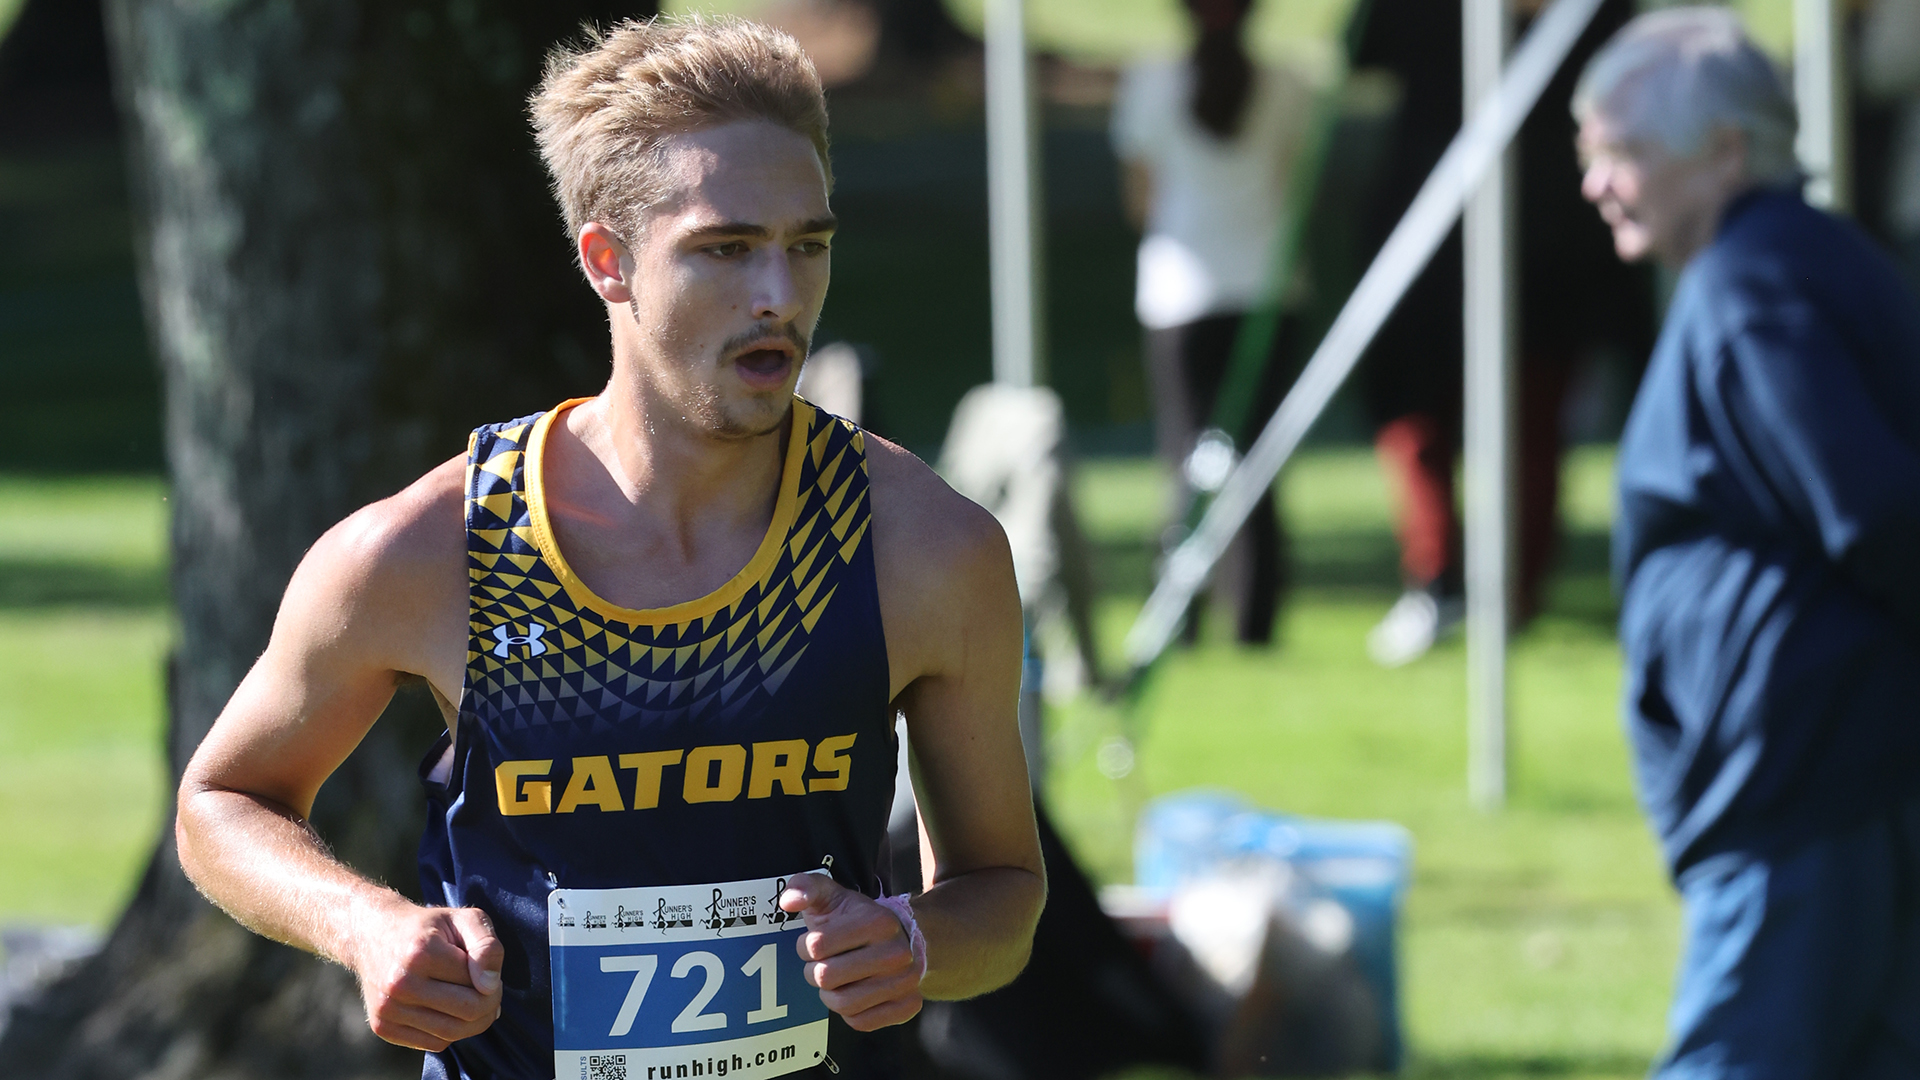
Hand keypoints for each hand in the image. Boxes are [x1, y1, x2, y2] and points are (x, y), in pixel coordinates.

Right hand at [350, 900, 504, 1051]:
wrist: (373, 934)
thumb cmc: (428, 927)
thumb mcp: (464, 919)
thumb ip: (487, 946)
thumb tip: (490, 985)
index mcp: (422, 953)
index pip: (478, 986)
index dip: (494, 982)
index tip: (488, 973)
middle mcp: (400, 983)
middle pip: (467, 1013)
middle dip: (489, 1006)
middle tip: (489, 993)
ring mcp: (387, 1008)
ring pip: (451, 1034)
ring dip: (473, 1022)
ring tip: (472, 1001)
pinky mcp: (382, 1026)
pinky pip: (433, 1044)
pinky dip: (449, 1032)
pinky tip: (448, 1011)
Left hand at [780, 875, 921, 1030]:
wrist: (905, 937)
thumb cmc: (858, 919)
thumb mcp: (831, 895)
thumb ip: (805, 888)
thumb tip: (789, 901)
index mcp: (877, 921)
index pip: (816, 946)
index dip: (806, 946)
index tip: (815, 942)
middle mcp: (897, 952)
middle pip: (825, 977)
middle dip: (815, 971)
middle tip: (825, 962)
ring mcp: (906, 981)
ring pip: (842, 1004)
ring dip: (830, 994)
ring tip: (838, 979)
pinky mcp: (908, 1005)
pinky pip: (861, 1022)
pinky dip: (850, 1012)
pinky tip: (855, 992)